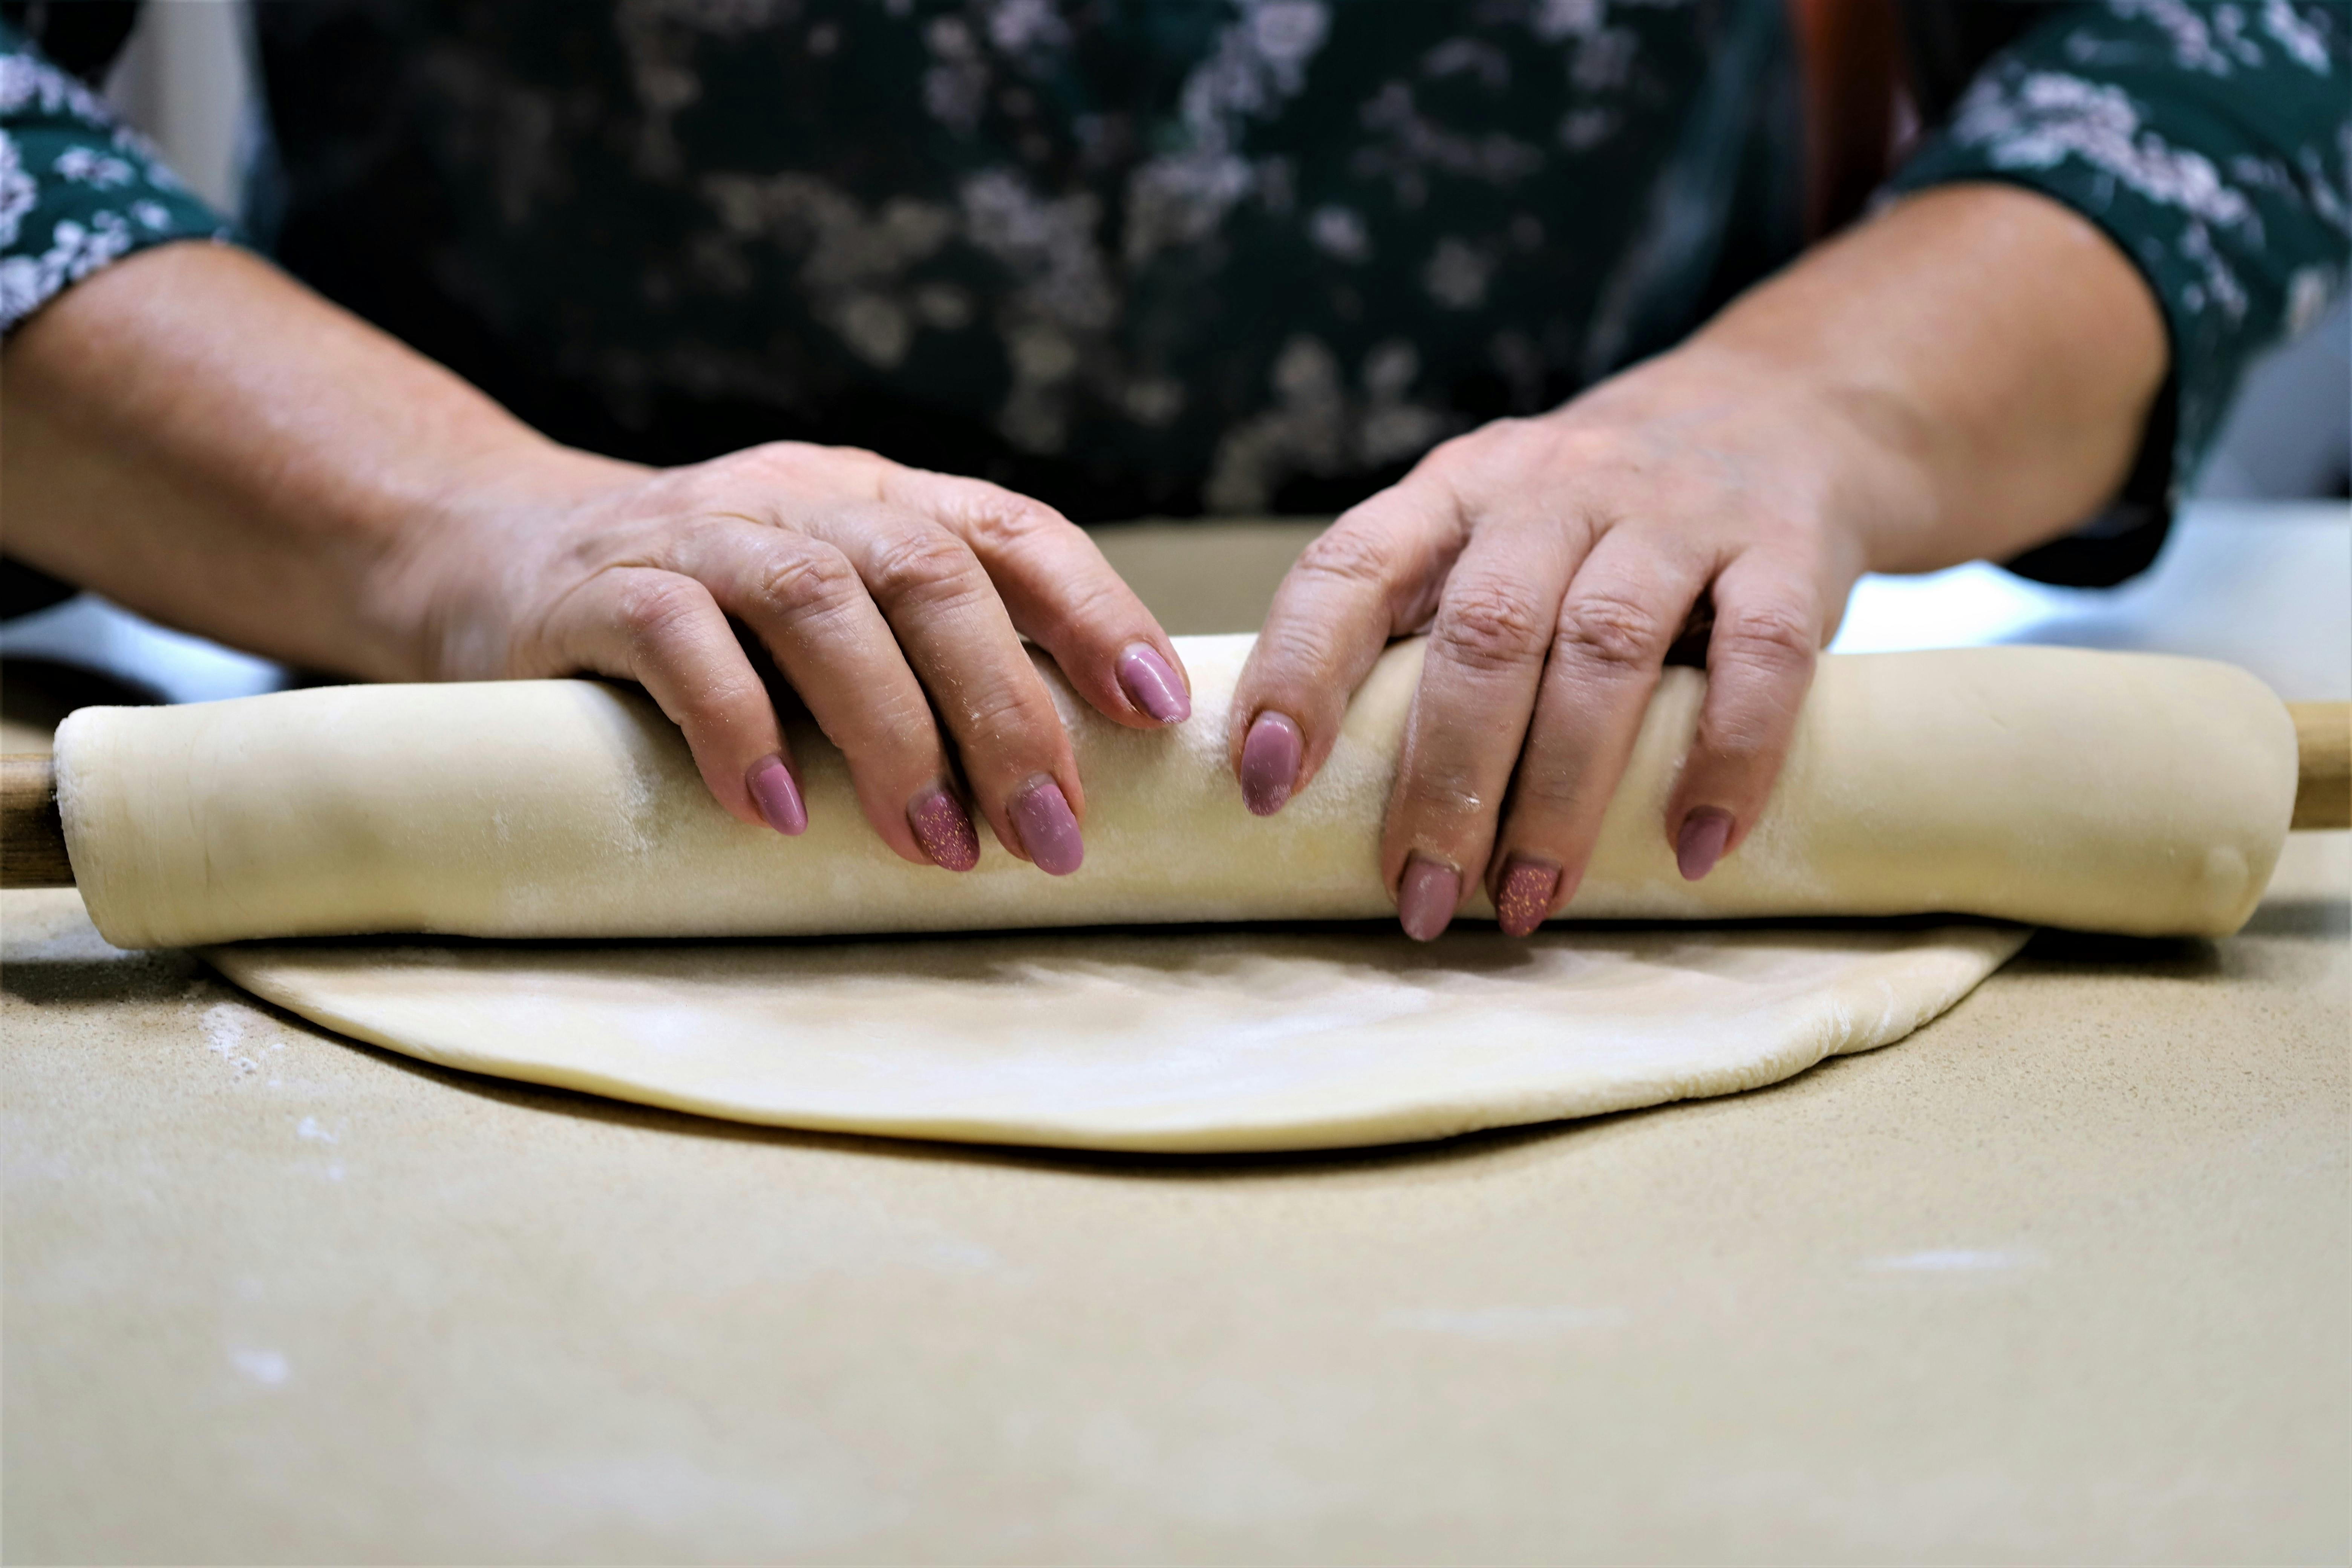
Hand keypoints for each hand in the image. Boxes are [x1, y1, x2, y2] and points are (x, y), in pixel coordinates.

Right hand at [400, 441, 1191, 873]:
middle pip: (929, 576)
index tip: (1156, 712)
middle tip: (1050, 834)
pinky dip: (739, 727)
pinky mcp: (600, 589)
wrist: (489, 559)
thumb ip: (922, 662)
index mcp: (876, 502)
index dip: (1097, 613)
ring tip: (932, 847)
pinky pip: (680, 642)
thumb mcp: (829, 617)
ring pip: (818, 603)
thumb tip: (1065, 775)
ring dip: (889, 732)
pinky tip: (776, 815)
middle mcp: (802, 501)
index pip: (1012, 532)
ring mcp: (698, 535)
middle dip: (1004, 709)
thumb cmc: (704, 623)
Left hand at [1228, 340, 1912, 937]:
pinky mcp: (1787, 545)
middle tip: (1424, 898)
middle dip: (1443, 784)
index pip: (1347, 569)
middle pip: (1482, 633)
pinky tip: (1692, 848)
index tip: (1267, 785)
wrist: (1788, 405)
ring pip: (1603, 651)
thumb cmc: (1599, 519)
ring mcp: (1676, 509)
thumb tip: (1327, 798)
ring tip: (1529, 902)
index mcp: (1454, 488)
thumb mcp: (1491, 535)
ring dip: (1559, 796)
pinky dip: (1728, 759)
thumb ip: (1423, 629)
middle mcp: (1554, 485)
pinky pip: (1759, 657)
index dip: (1296, 674)